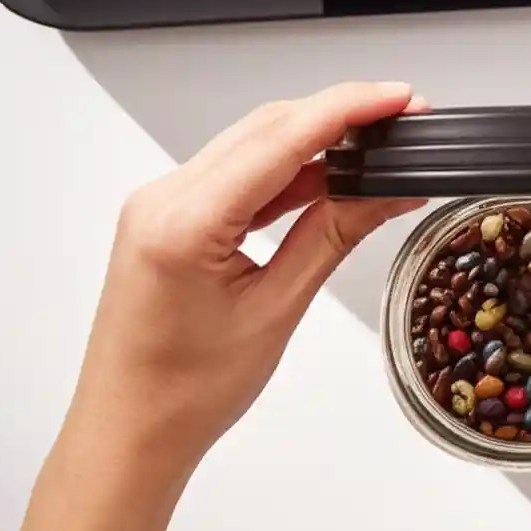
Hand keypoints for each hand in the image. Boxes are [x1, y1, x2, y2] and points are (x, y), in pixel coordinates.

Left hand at [80, 81, 423, 462]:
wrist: (128, 432)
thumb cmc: (184, 392)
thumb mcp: (277, 309)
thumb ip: (333, 236)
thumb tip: (386, 193)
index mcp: (183, 222)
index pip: (281, 139)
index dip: (348, 110)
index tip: (398, 97)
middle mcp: (163, 199)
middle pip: (266, 128)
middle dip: (339, 115)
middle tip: (401, 118)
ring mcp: (161, 204)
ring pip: (253, 145)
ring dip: (315, 140)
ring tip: (377, 147)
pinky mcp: (169, 216)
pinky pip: (237, 174)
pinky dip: (287, 170)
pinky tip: (329, 176)